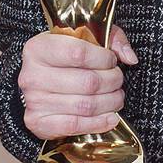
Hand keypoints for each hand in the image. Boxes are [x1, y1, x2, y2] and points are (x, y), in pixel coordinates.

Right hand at [18, 25, 136, 138]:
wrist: (36, 82)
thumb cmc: (62, 58)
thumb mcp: (83, 37)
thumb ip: (110, 39)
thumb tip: (129, 57)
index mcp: (39, 48)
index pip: (79, 53)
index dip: (104, 59)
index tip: (112, 61)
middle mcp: (32, 75)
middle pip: (88, 82)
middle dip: (113, 82)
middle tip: (118, 80)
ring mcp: (34, 101)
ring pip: (86, 105)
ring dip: (110, 102)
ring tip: (116, 97)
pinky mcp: (38, 122)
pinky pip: (75, 125)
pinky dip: (98, 123)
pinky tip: (110, 117)